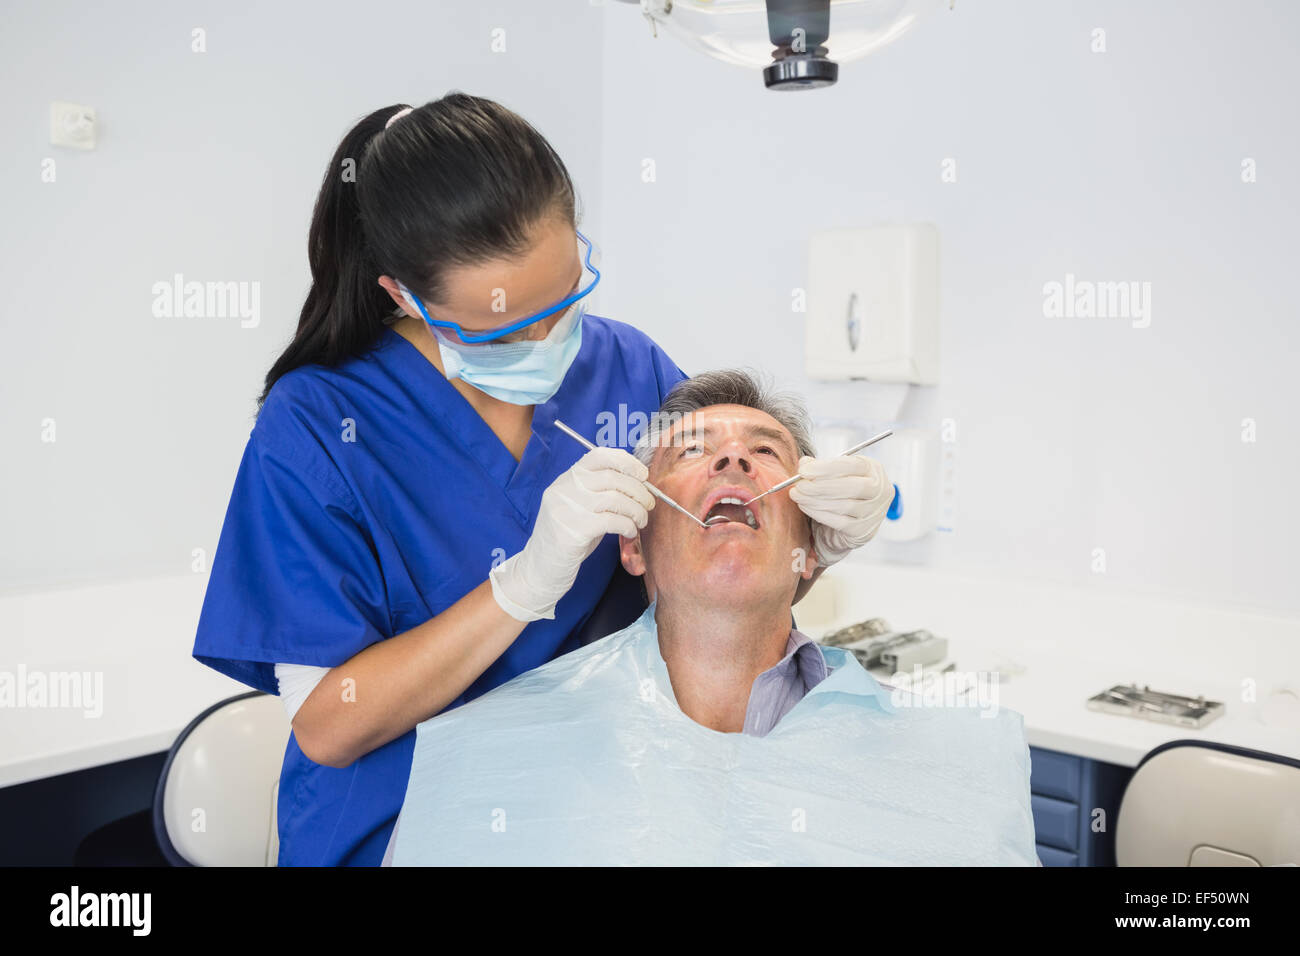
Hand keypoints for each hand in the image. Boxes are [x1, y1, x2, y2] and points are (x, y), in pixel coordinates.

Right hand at [490, 447, 654, 621]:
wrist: (541, 568)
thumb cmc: (568, 536)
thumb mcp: (580, 506)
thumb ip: (600, 490)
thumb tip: (639, 483)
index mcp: (566, 479)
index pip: (599, 456)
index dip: (626, 462)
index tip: (643, 475)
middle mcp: (564, 489)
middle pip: (612, 477)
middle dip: (638, 490)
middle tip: (649, 503)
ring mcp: (567, 509)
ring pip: (615, 499)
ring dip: (637, 510)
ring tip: (642, 520)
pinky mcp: (573, 531)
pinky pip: (612, 521)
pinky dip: (628, 525)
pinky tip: (630, 532)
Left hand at [787, 454, 890, 566]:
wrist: (842, 527)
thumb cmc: (838, 494)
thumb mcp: (832, 475)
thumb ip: (819, 467)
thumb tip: (805, 464)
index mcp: (874, 470)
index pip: (854, 465)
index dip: (827, 468)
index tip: (804, 470)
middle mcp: (881, 491)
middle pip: (853, 487)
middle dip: (821, 486)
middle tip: (799, 486)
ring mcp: (875, 513)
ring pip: (845, 505)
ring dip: (816, 500)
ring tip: (798, 495)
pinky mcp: (864, 531)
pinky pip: (840, 522)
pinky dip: (819, 513)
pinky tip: (806, 506)